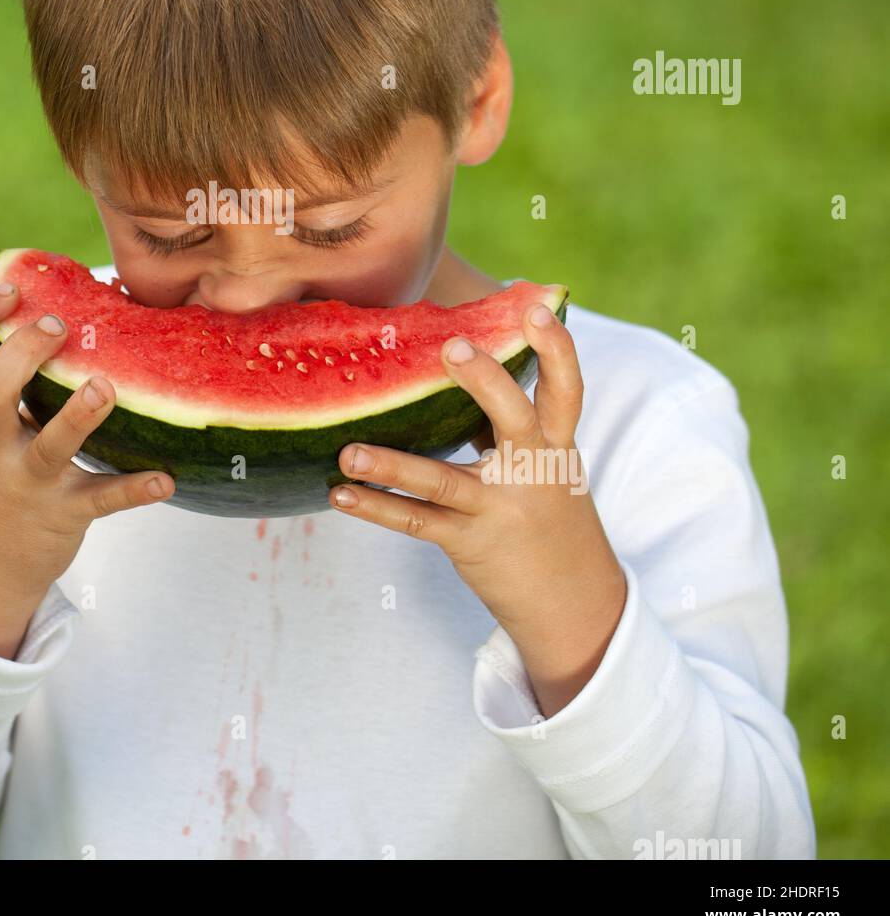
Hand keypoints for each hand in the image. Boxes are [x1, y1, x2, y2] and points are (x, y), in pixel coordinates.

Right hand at [0, 282, 174, 658]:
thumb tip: (55, 306)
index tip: (10, 289)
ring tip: (105, 387)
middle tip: (59, 327)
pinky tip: (166, 479)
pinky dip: (133, 490)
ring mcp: (28, 481)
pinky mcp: (63, 513)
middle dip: (22, 355)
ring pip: (48, 447)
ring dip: (77, 417)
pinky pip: (100, 500)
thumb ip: (10, 380)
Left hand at [328, 301, 625, 715]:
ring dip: (391, 466)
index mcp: (557, 446)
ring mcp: (501, 510)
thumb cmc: (549, 517)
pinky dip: (375, 507)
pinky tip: (339, 493)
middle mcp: (533, 473)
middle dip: (485, 382)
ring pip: (443, 482)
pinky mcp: (471, 543)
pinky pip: (416, 522)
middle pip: (515, 418)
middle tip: (450, 346)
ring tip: (347, 451)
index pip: (566, 390)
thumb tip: (462, 363)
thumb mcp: (548, 468)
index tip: (535, 307)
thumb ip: (512, 423)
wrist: (576, 607)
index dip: (555, 348)